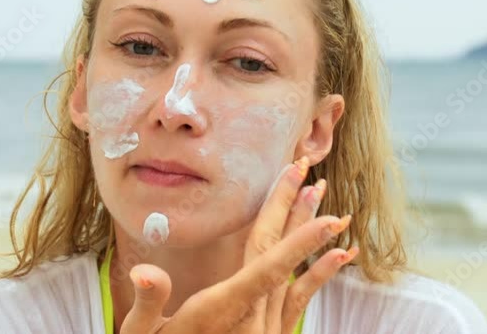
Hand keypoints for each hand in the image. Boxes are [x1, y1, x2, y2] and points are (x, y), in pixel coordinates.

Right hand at [119, 156, 358, 333]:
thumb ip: (149, 303)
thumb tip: (146, 272)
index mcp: (223, 309)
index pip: (266, 263)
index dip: (296, 236)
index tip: (320, 212)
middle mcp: (251, 317)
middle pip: (278, 254)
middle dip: (295, 209)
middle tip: (307, 169)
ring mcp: (262, 327)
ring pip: (292, 272)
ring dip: (306, 234)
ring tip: (328, 202)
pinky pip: (297, 300)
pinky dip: (318, 274)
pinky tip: (340, 256)